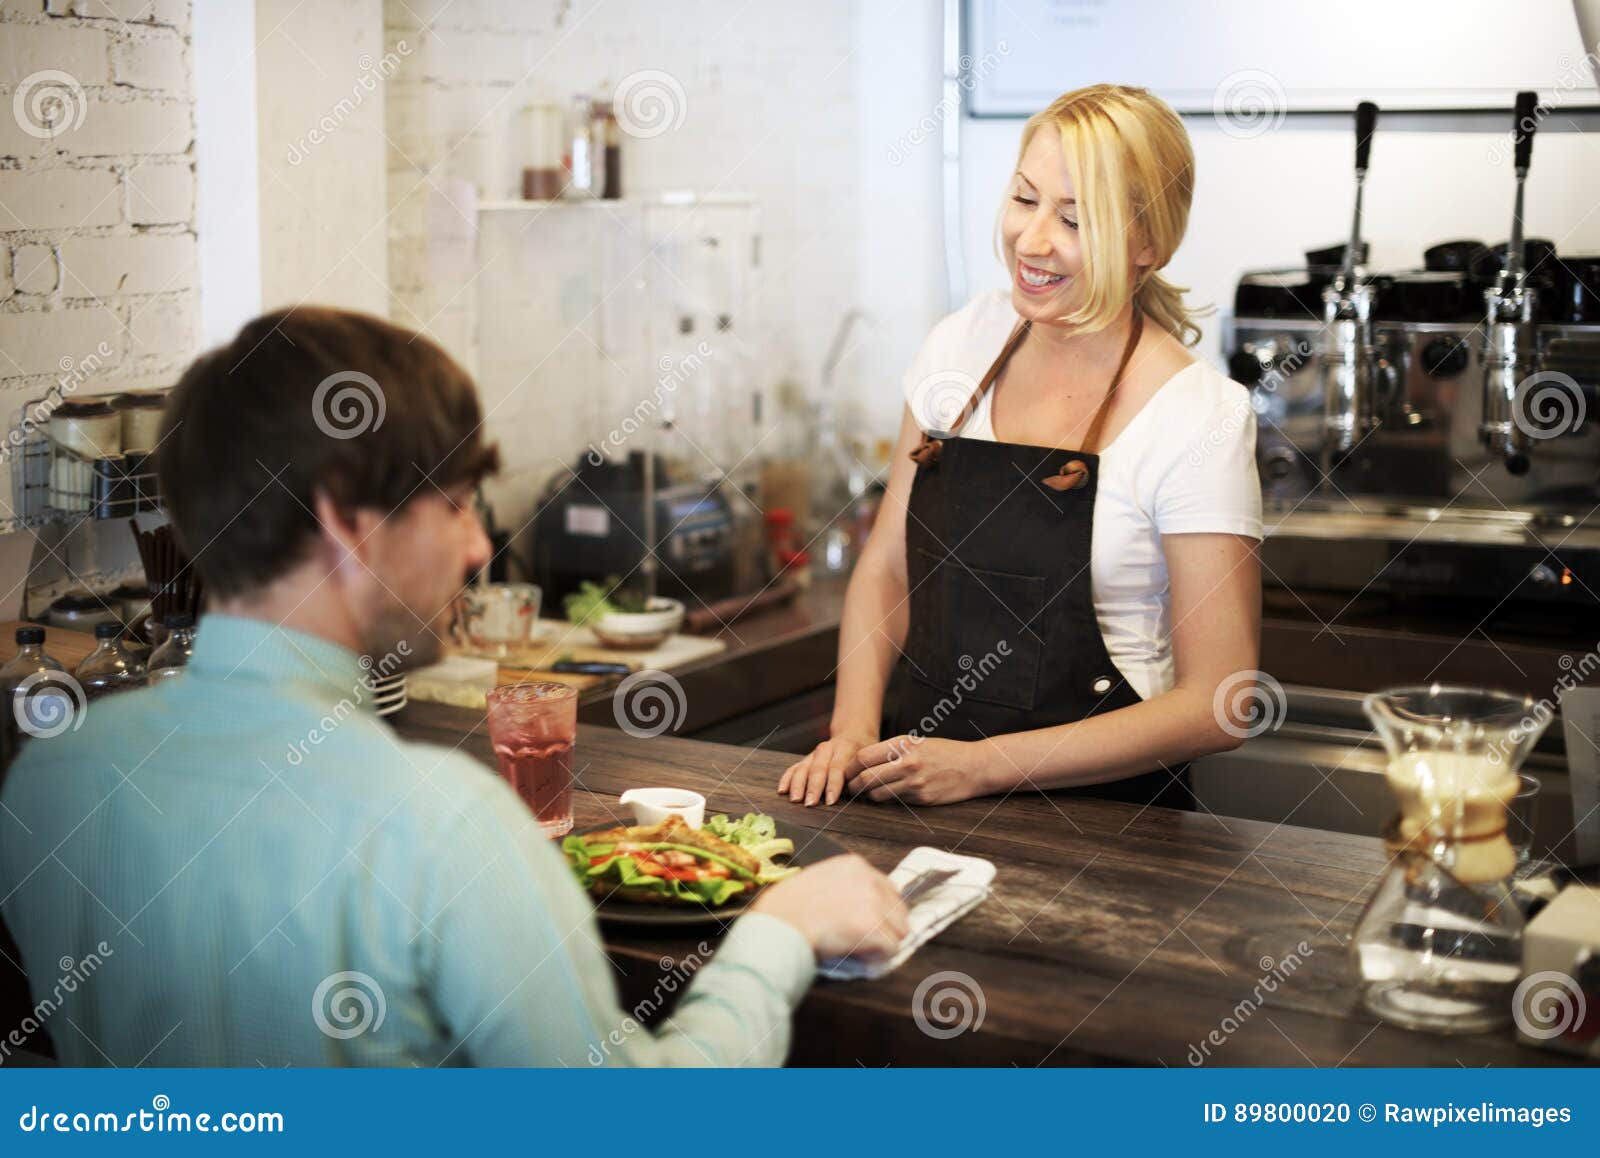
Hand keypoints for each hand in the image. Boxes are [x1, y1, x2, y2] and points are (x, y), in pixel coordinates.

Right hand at [749, 854, 909, 960]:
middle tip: (859, 939)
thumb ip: (843, 887)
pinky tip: (856, 955)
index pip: (888, 890)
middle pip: (899, 910)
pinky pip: (891, 950)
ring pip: (899, 931)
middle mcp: (870, 878)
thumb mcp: (817, 880)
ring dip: (881, 942)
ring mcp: (874, 902)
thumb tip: (858, 907)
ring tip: (855, 946)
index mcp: (855, 864)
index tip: (864, 923)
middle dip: (884, 927)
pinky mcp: (873, 927)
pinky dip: (876, 958)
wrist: (778, 925)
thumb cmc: (786, 908)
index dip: (879, 911)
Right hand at [776, 731, 873, 806]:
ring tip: (795, 799)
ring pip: (803, 768)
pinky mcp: (806, 759)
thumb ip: (862, 776)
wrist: (853, 735)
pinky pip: (794, 768)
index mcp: (846, 748)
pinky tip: (782, 790)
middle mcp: (827, 749)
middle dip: (813, 787)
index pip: (837, 767)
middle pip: (818, 768)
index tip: (830, 800)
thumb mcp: (868, 761)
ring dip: (798, 785)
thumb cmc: (863, 754)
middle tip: (810, 803)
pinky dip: (787, 779)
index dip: (834, 785)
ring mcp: (814, 754)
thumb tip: (859, 794)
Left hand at [846, 734, 993, 804]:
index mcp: (904, 744)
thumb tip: (864, 761)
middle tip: (850, 787)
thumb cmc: (944, 752)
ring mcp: (915, 782)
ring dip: (869, 795)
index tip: (847, 771)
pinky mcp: (922, 798)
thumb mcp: (917, 742)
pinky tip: (888, 795)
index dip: (851, 766)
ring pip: (877, 794)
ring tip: (867, 792)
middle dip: (853, 785)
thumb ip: (892, 750)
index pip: (864, 756)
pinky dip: (887, 799)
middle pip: (866, 777)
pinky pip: (895, 801)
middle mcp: (907, 762)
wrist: (974, 766)